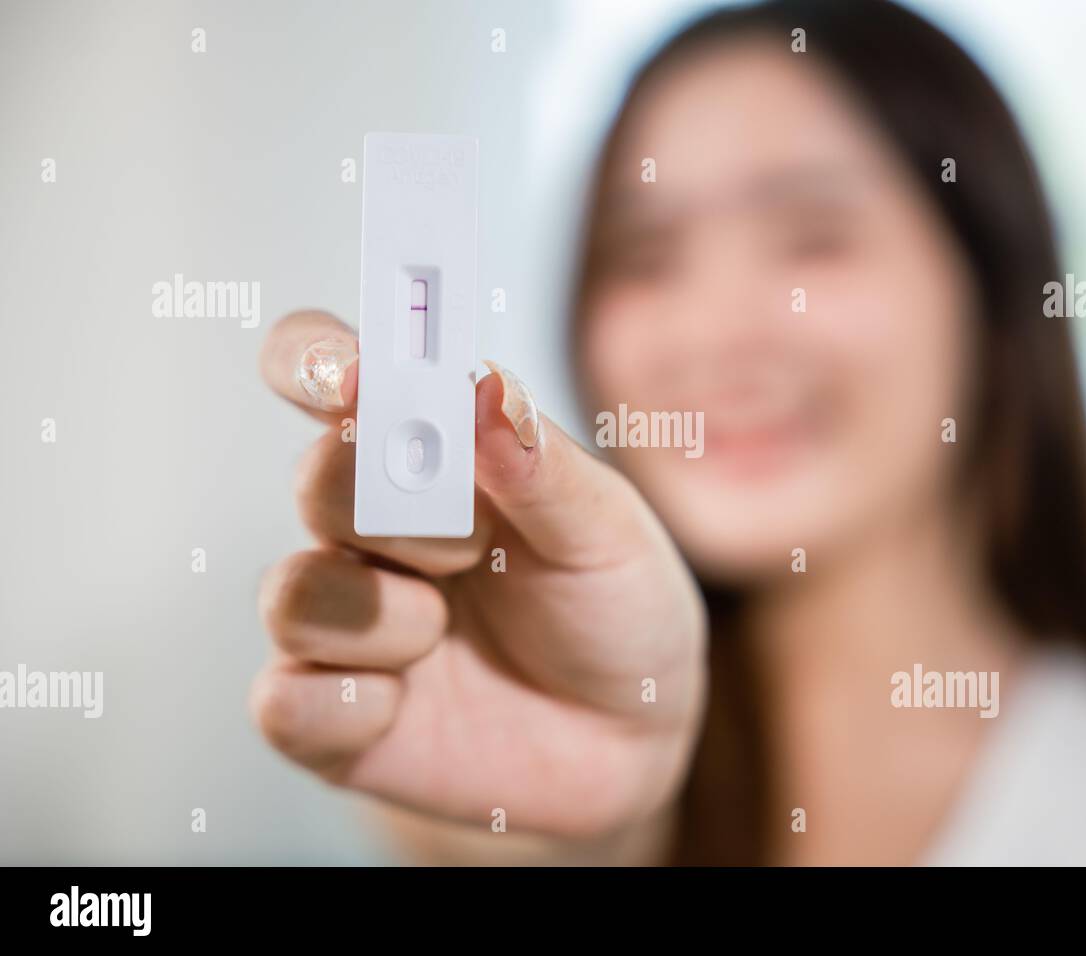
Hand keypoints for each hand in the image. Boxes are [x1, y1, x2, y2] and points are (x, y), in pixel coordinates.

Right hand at [251, 310, 706, 841]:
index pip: (333, 376)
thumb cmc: (612, 611)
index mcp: (431, 454)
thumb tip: (485, 384)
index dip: (317, 360)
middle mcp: (372, 528)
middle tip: (475, 548)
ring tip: (446, 634)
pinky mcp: (330, 716)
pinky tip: (407, 704)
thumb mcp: (607, 534)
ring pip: (292, 596)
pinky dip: (354, 706)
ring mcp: (344, 621)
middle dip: (397, 515)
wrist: (627, 745)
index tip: (350, 377)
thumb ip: (542, 464)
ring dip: (383, 617)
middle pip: (315, 480)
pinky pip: (287, 702)